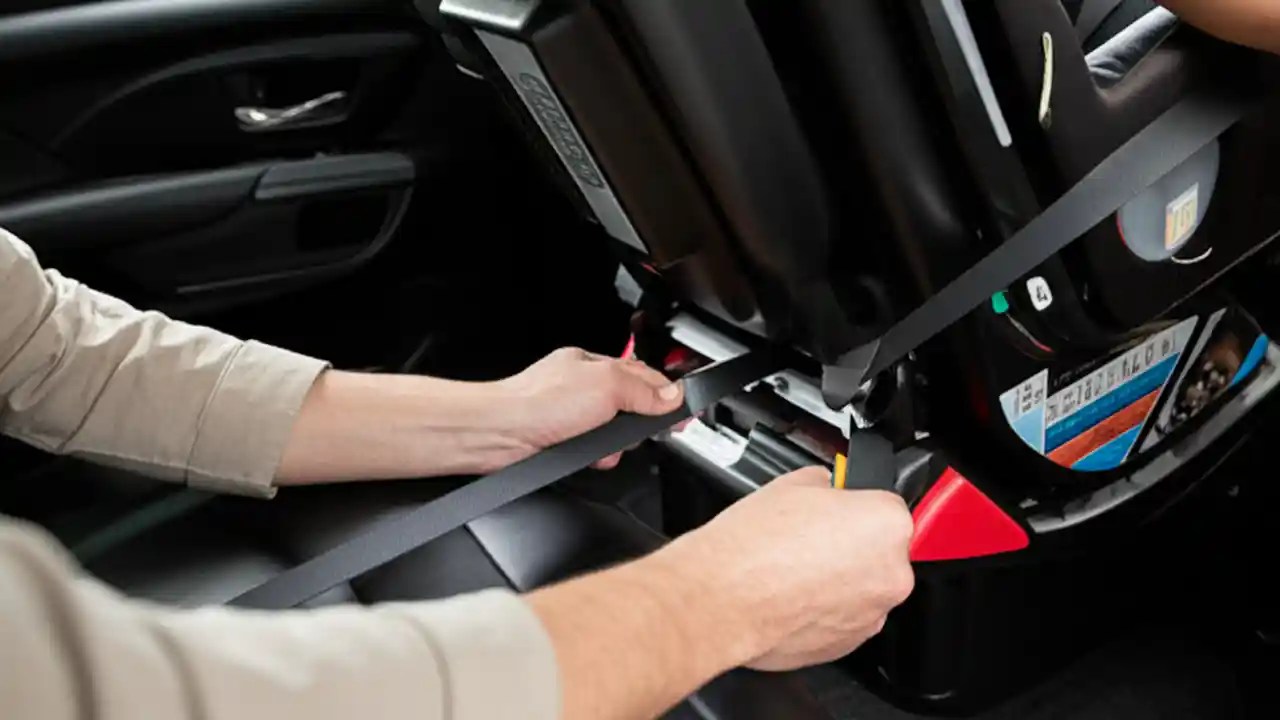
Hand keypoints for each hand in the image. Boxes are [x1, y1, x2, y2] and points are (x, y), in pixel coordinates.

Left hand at [496, 347, 684, 469]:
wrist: (499, 434)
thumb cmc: (539, 402)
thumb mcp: (606, 386)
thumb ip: (643, 390)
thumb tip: (673, 395)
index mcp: (595, 365)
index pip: (644, 376)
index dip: (666, 394)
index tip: (683, 412)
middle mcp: (584, 388)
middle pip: (632, 405)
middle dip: (638, 422)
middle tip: (642, 431)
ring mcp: (573, 415)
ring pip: (614, 432)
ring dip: (616, 443)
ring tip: (607, 445)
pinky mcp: (563, 442)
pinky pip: (595, 451)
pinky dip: (598, 456)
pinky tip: (590, 456)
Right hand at [658, 467, 914, 670]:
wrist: (721, 599)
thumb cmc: (752, 546)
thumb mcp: (791, 484)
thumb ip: (825, 484)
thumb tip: (826, 487)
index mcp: (886, 524)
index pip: (885, 506)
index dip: (853, 506)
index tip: (833, 511)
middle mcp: (890, 572)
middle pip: (879, 550)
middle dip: (850, 545)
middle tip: (808, 539)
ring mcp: (872, 613)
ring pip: (862, 586)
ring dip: (838, 578)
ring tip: (793, 568)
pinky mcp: (848, 644)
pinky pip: (844, 617)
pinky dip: (825, 608)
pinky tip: (790, 594)